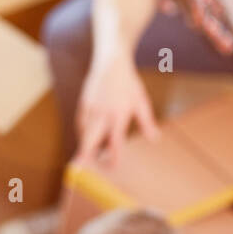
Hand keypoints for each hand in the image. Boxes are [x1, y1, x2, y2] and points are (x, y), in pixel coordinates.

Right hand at [76, 53, 159, 167]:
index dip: (113, 155)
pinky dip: (83, 134)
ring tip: (83, 160)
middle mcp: (103, 113)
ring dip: (84, 146)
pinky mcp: (83, 104)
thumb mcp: (141, 102)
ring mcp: (91, 109)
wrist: (111, 63)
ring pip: (84, 133)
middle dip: (84, 154)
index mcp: (119, 114)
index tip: (112, 166)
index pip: (115, 140)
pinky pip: (81, 124)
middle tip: (77, 170)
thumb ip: (147, 122)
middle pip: (90, 138)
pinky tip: (86, 139)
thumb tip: (155, 139)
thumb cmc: (129, 84)